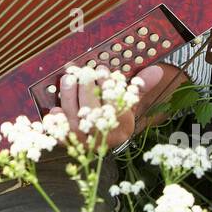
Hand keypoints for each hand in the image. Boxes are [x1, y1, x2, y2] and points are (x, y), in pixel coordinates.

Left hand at [50, 63, 167, 150]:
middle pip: (93, 111)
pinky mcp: (70, 142)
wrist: (107, 138)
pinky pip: (61, 134)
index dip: (107, 86)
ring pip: (75, 119)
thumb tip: (157, 70)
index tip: (102, 69)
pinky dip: (57, 123)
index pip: (115, 104)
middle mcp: (105, 135)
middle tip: (83, 72)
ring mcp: (86, 140)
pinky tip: (54, 109)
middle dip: (87, 89)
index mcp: (122, 125)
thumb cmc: (118, 112)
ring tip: (68, 78)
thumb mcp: (131, 101)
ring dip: (69, 97)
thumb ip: (141, 85)